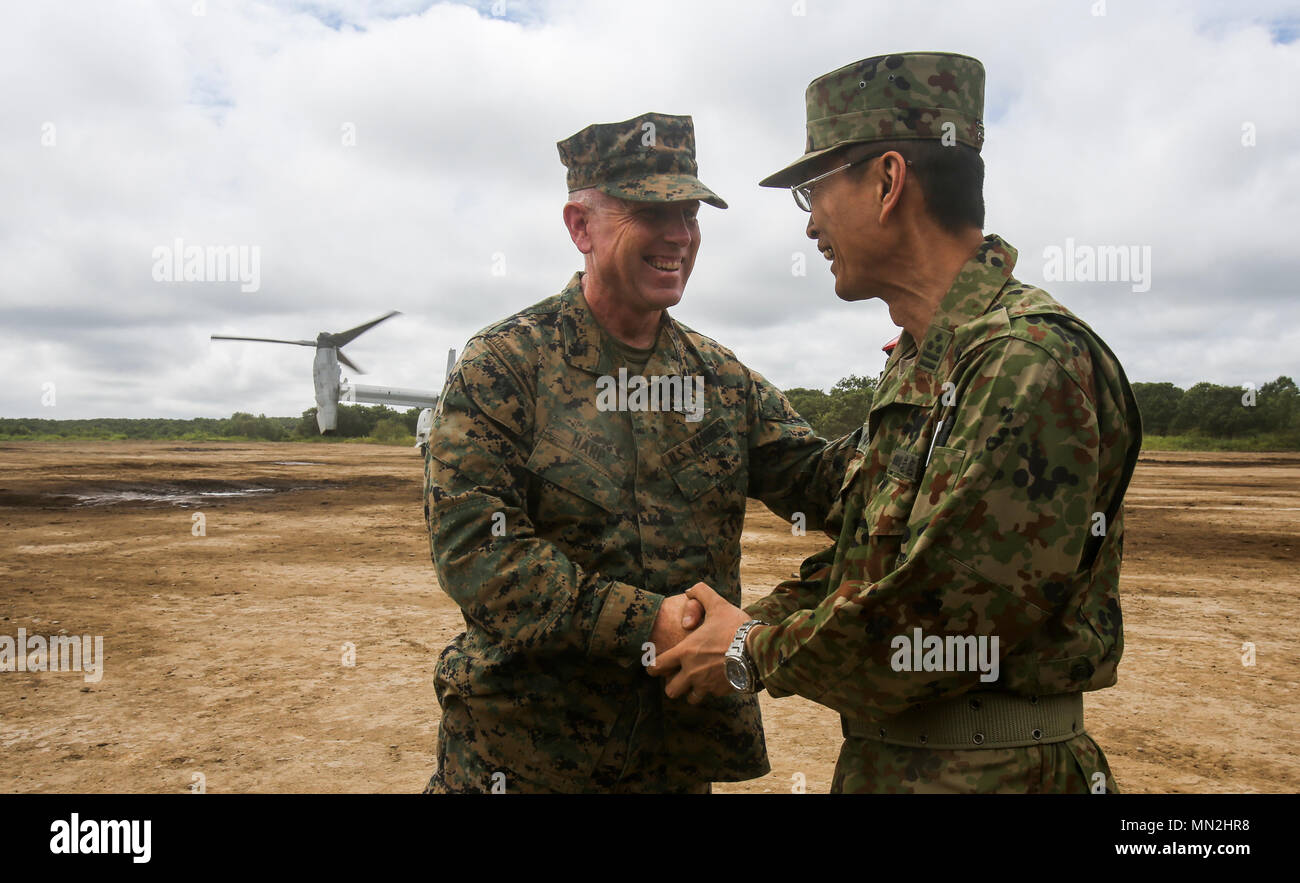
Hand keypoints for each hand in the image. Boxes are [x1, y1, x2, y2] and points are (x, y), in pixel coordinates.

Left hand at [648, 583, 749, 703]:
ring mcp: (707, 685)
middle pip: (671, 690)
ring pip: (691, 698)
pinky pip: (711, 696)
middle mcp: (692, 673)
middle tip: (678, 677)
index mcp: (685, 652)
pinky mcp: (722, 692)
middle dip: (673, 685)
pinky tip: (717, 681)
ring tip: (698, 682)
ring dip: (692, 692)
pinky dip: (712, 691)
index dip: (653, 668)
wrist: (758, 650)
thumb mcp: (718, 604)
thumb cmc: (735, 627)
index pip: (658, 666)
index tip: (655, 667)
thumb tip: (690, 590)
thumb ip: (701, 593)